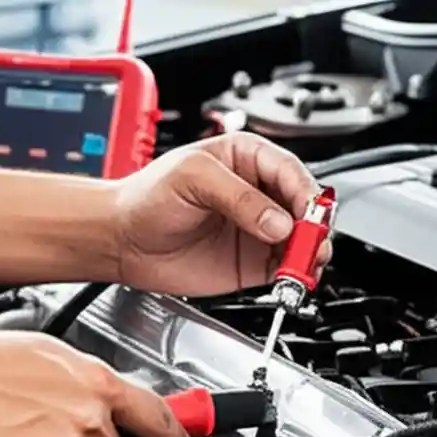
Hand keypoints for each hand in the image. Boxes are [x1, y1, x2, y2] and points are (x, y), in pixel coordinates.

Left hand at [112, 132, 328, 296]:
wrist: (121, 239)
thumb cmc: (146, 197)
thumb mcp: (191, 179)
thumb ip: (238, 197)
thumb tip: (277, 221)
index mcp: (247, 159)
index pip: (291, 172)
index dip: (305, 193)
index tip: (307, 214)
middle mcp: (258, 193)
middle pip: (305, 207)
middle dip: (314, 225)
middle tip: (311, 243)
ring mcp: (258, 229)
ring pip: (301, 240)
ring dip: (310, 252)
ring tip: (305, 263)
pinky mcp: (253, 262)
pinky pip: (286, 268)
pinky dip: (296, 274)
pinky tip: (293, 276)